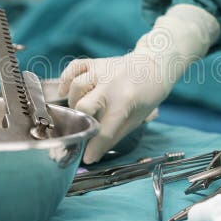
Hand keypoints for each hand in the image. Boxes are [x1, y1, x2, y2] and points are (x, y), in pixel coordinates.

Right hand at [59, 4, 219, 162]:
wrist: (155, 65)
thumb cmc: (147, 95)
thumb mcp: (137, 119)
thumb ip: (114, 136)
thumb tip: (93, 154)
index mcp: (125, 100)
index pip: (104, 129)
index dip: (94, 147)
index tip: (87, 157)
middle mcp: (110, 83)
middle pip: (83, 106)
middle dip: (80, 122)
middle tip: (84, 129)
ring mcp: (101, 70)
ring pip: (76, 87)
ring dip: (73, 103)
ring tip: (81, 111)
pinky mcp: (95, 62)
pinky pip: (73, 68)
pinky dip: (66, 80)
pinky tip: (66, 92)